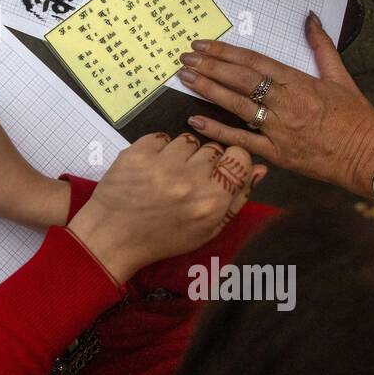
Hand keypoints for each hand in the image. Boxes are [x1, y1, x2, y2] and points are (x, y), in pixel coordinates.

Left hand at [69, 133, 265, 284]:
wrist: (113, 237)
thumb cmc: (164, 237)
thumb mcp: (208, 229)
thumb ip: (237, 199)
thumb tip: (259, 169)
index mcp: (213, 200)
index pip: (240, 157)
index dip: (232, 161)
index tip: (220, 170)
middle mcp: (190, 180)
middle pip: (214, 148)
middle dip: (205, 161)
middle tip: (188, 179)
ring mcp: (162, 164)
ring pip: (187, 140)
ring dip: (181, 154)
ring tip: (168, 174)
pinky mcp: (137, 153)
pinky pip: (161, 137)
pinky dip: (158, 149)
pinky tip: (152, 168)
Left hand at [179, 13, 373, 198]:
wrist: (370, 156)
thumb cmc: (357, 118)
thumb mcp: (341, 77)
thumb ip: (321, 46)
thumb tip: (310, 18)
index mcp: (300, 82)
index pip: (255, 63)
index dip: (226, 52)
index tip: (203, 45)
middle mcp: (286, 103)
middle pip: (240, 80)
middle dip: (210, 66)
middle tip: (185, 58)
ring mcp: (279, 129)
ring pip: (237, 106)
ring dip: (209, 90)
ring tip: (186, 78)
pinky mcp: (276, 154)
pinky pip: (241, 141)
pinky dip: (217, 131)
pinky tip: (195, 120)